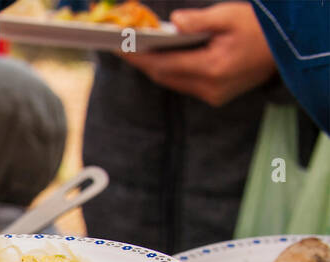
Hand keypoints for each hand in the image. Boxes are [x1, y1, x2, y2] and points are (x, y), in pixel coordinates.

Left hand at [122, 2, 275, 106]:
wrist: (288, 49)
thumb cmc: (260, 28)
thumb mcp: (231, 15)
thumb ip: (200, 20)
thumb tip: (173, 22)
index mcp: (213, 68)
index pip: (165, 64)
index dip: (139, 57)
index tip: (120, 47)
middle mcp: (210, 88)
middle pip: (165, 76)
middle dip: (143, 62)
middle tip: (122, 47)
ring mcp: (213, 96)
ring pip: (173, 82)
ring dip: (156, 67)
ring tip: (137, 51)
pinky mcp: (215, 98)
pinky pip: (184, 85)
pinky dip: (172, 71)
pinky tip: (162, 58)